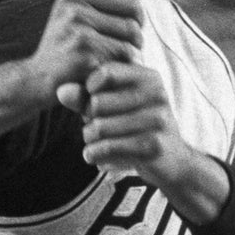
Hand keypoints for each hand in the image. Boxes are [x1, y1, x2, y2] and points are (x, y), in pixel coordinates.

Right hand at [25, 0, 150, 109]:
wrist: (40, 75)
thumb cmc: (67, 38)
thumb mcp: (82, 4)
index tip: (129, 6)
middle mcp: (73, 1)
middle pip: (134, 4)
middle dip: (137, 24)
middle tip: (124, 36)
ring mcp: (78, 26)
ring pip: (133, 31)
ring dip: (133, 46)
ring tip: (115, 52)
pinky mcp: (85, 52)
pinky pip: (126, 53)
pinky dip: (124, 62)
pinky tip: (109, 65)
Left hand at [79, 60, 230, 223]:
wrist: (173, 161)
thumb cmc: (138, 127)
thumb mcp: (115, 106)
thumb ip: (86, 96)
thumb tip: (61, 92)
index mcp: (149, 77)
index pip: (104, 73)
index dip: (89, 89)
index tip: (93, 101)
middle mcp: (157, 95)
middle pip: (97, 103)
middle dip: (87, 119)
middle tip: (94, 126)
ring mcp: (157, 120)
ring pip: (99, 128)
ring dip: (89, 138)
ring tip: (95, 142)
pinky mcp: (153, 146)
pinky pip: (107, 148)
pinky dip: (93, 154)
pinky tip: (96, 156)